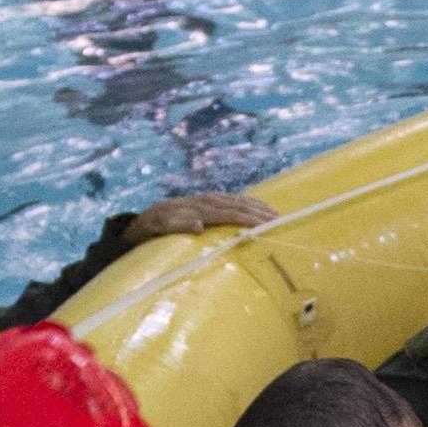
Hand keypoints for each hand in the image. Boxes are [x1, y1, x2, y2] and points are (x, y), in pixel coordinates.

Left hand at [124, 190, 276, 243]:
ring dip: (256, 206)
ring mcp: (209, 198)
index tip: (262, 225)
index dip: (245, 219)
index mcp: (198, 209)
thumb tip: (198, 225)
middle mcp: (206, 201)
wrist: (150, 215)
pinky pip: (233, 199)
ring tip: (275, 214)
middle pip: (236, 206)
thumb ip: (179, 225)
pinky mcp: (211, 199)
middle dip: (257, 213)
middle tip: (276, 221)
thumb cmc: (157, 227)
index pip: (227, 213)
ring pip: (237, 200)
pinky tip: (260, 205)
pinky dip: (249, 201)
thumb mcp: (163, 228)